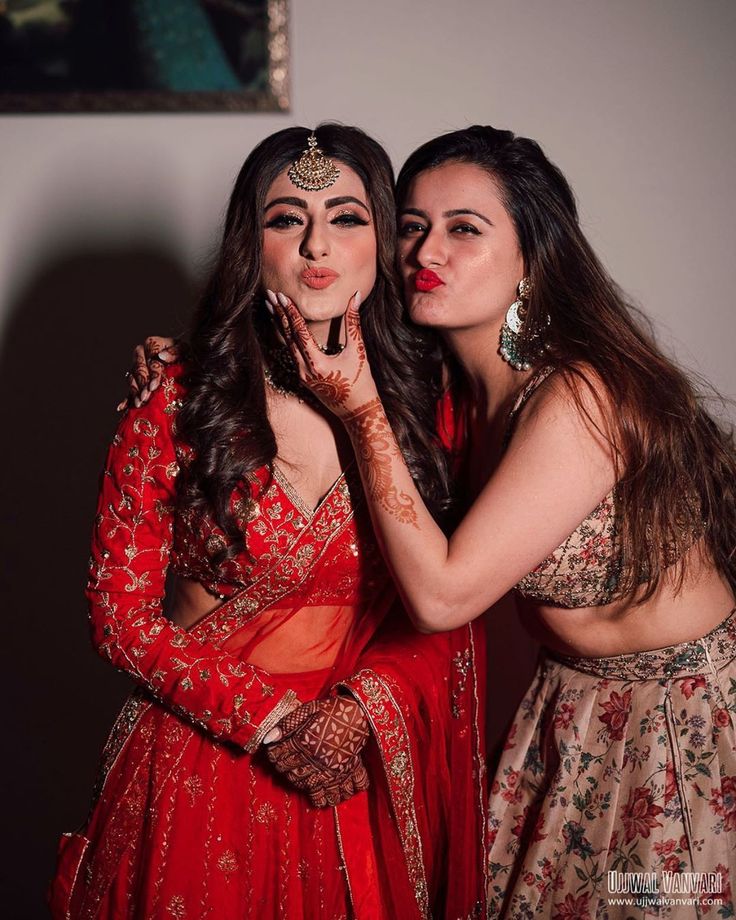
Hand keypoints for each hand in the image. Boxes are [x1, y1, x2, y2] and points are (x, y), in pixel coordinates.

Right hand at [117, 336, 179, 410]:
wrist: (185, 365)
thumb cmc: (186, 357)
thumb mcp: (185, 351)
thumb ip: (175, 352)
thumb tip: (162, 356)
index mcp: (153, 344)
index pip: (149, 357)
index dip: (152, 373)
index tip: (154, 386)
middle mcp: (141, 353)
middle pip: (138, 369)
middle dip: (142, 384)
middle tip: (145, 397)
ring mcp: (137, 366)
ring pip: (132, 378)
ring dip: (135, 392)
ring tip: (140, 404)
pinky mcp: (135, 379)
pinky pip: (129, 388)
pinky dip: (127, 399)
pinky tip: (123, 408)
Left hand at [264, 696, 369, 807]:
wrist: (358, 712)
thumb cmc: (331, 710)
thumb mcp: (308, 709)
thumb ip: (287, 724)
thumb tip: (267, 739)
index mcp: (305, 743)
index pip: (280, 758)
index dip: (274, 757)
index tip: (276, 755)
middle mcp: (316, 760)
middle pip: (293, 776)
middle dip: (287, 772)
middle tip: (288, 766)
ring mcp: (331, 770)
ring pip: (311, 789)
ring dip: (304, 786)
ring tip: (303, 777)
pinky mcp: (344, 774)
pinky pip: (332, 794)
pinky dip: (325, 797)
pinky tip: (320, 790)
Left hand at [267, 290, 379, 418]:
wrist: (357, 411)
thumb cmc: (361, 383)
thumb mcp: (358, 351)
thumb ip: (353, 323)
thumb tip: (355, 296)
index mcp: (317, 364)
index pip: (300, 333)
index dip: (291, 312)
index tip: (282, 295)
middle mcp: (305, 371)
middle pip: (288, 338)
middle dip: (279, 314)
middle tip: (271, 294)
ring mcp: (302, 376)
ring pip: (287, 345)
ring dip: (280, 325)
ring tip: (271, 306)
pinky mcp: (303, 379)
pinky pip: (291, 354)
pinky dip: (286, 337)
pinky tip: (283, 326)